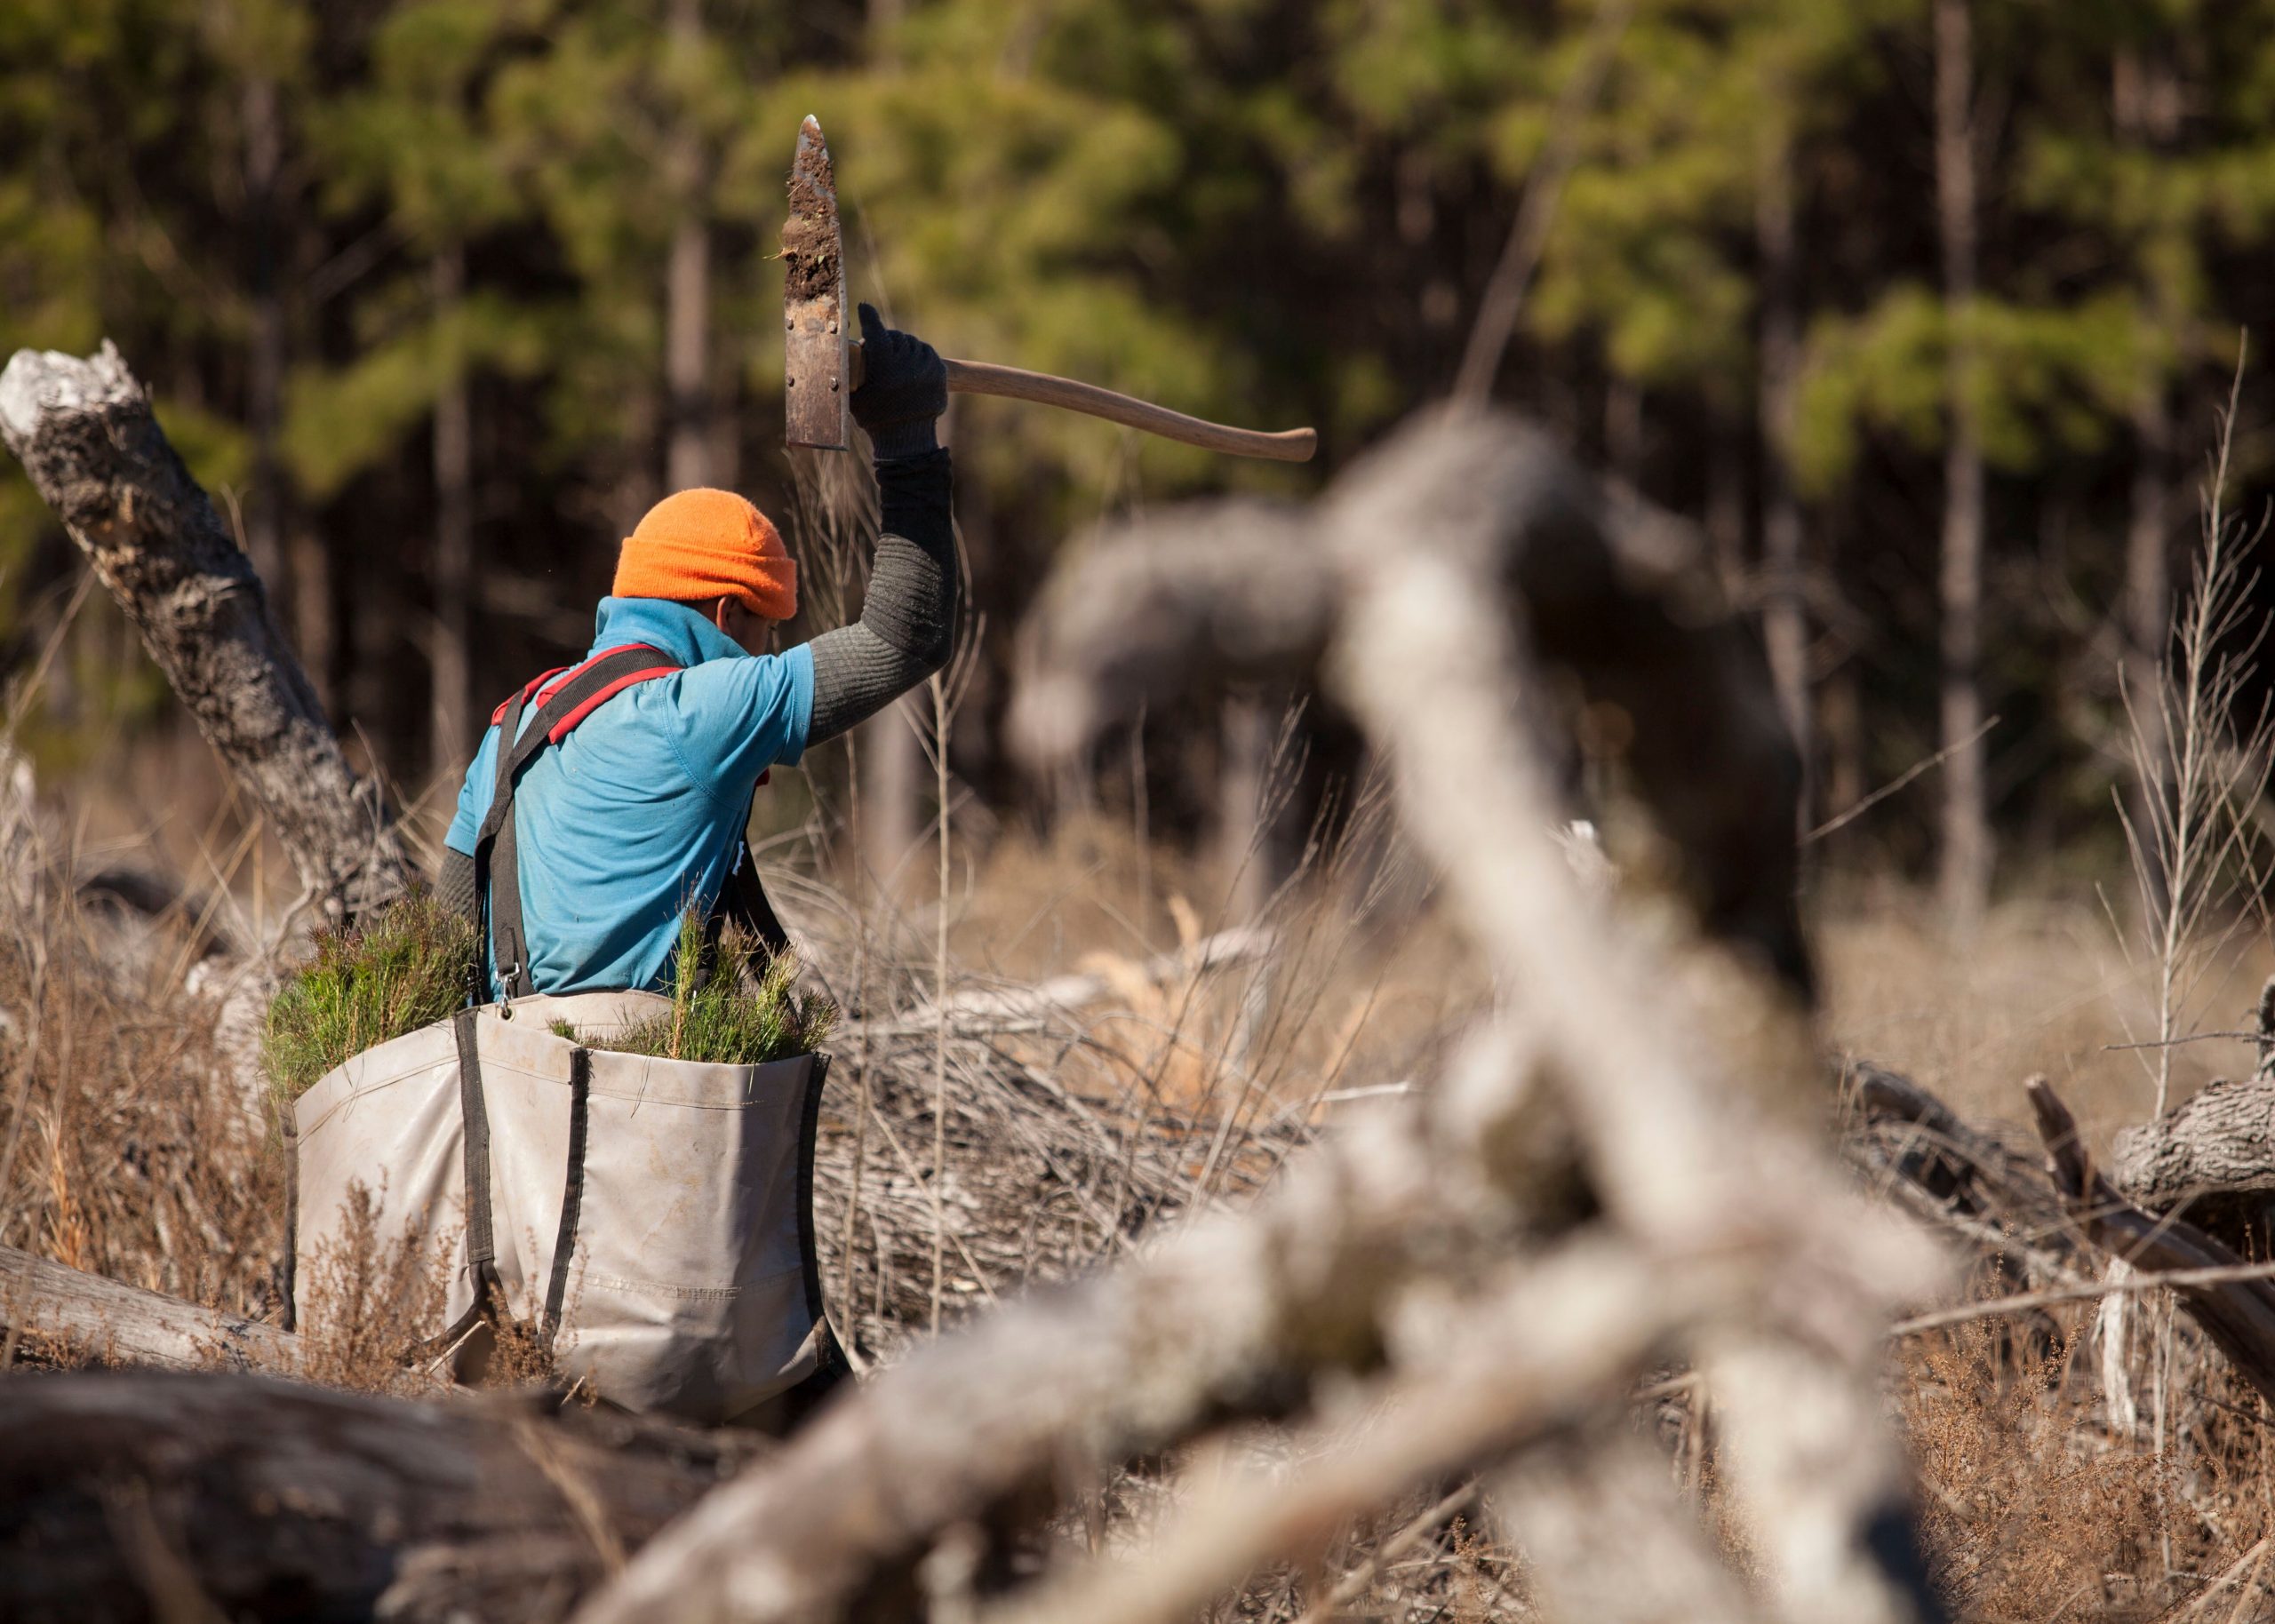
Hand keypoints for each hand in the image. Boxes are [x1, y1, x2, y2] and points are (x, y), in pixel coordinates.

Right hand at [850, 303, 947, 458]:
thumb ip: (847, 373)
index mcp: (883, 362)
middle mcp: (906, 359)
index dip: (868, 316)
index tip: (864, 308)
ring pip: (913, 344)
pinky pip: (927, 354)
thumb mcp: (853, 395)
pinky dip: (918, 356)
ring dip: (904, 348)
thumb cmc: (875, 419)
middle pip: (895, 336)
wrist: (906, 440)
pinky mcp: (940, 372)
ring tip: (897, 361)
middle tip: (881, 351)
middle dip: (886, 340)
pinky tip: (911, 364)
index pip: (875, 328)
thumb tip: (832, 352)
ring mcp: (925, 365)